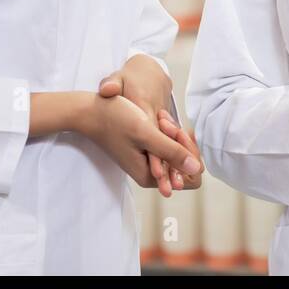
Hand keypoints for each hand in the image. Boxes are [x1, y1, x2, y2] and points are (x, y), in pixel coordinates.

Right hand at [74, 92, 201, 188]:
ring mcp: (150, 163)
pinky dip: (167, 129)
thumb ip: (171, 152)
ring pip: (179, 149)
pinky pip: (170, 143)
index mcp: (151, 176)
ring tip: (159, 117)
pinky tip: (158, 118)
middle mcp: (152, 174)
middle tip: (163, 121)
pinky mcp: (147, 151)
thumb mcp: (145, 133)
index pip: (191, 175)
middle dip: (181, 139)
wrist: (91, 111)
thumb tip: (197, 170)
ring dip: (173, 131)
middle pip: (187, 163)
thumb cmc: (114, 119)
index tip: (174, 132)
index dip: (189, 153)